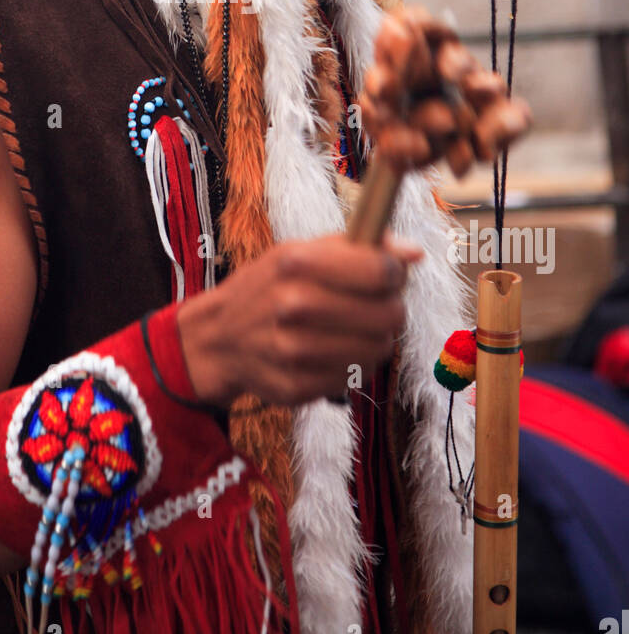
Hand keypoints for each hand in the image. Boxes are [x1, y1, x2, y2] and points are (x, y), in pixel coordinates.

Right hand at [177, 232, 420, 407]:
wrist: (218, 338)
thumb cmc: (268, 288)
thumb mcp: (300, 252)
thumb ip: (358, 247)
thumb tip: (414, 253)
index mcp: (296, 262)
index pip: (381, 270)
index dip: (394, 274)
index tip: (387, 276)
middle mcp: (293, 305)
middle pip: (389, 314)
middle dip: (388, 308)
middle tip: (371, 305)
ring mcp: (294, 350)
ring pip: (378, 349)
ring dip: (373, 339)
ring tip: (349, 329)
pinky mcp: (297, 386)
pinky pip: (355, 376)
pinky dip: (351, 364)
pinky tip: (330, 351)